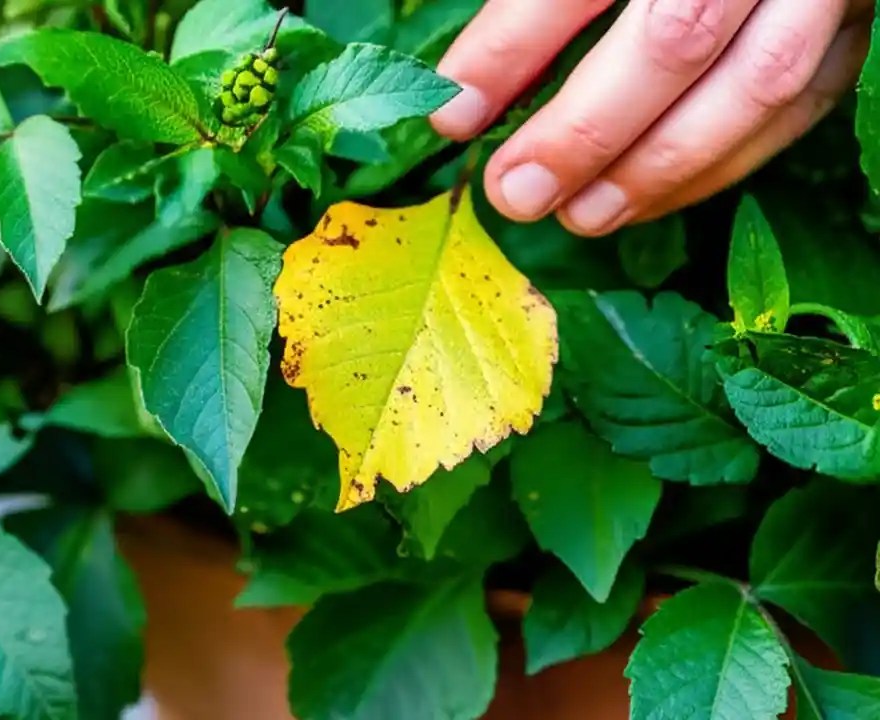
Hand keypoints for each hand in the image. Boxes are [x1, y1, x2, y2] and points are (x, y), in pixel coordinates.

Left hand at [431, 0, 872, 234]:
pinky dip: (723, 165)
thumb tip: (470, 95)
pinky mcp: (861, 18)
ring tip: (577, 217)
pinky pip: (802, 105)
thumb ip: (538, 3)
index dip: (512, 47)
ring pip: (755, 85)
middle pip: (675, 36)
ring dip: (657, 171)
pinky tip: (650, 197)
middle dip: (586, 132)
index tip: (454, 114)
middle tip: (515, 193)